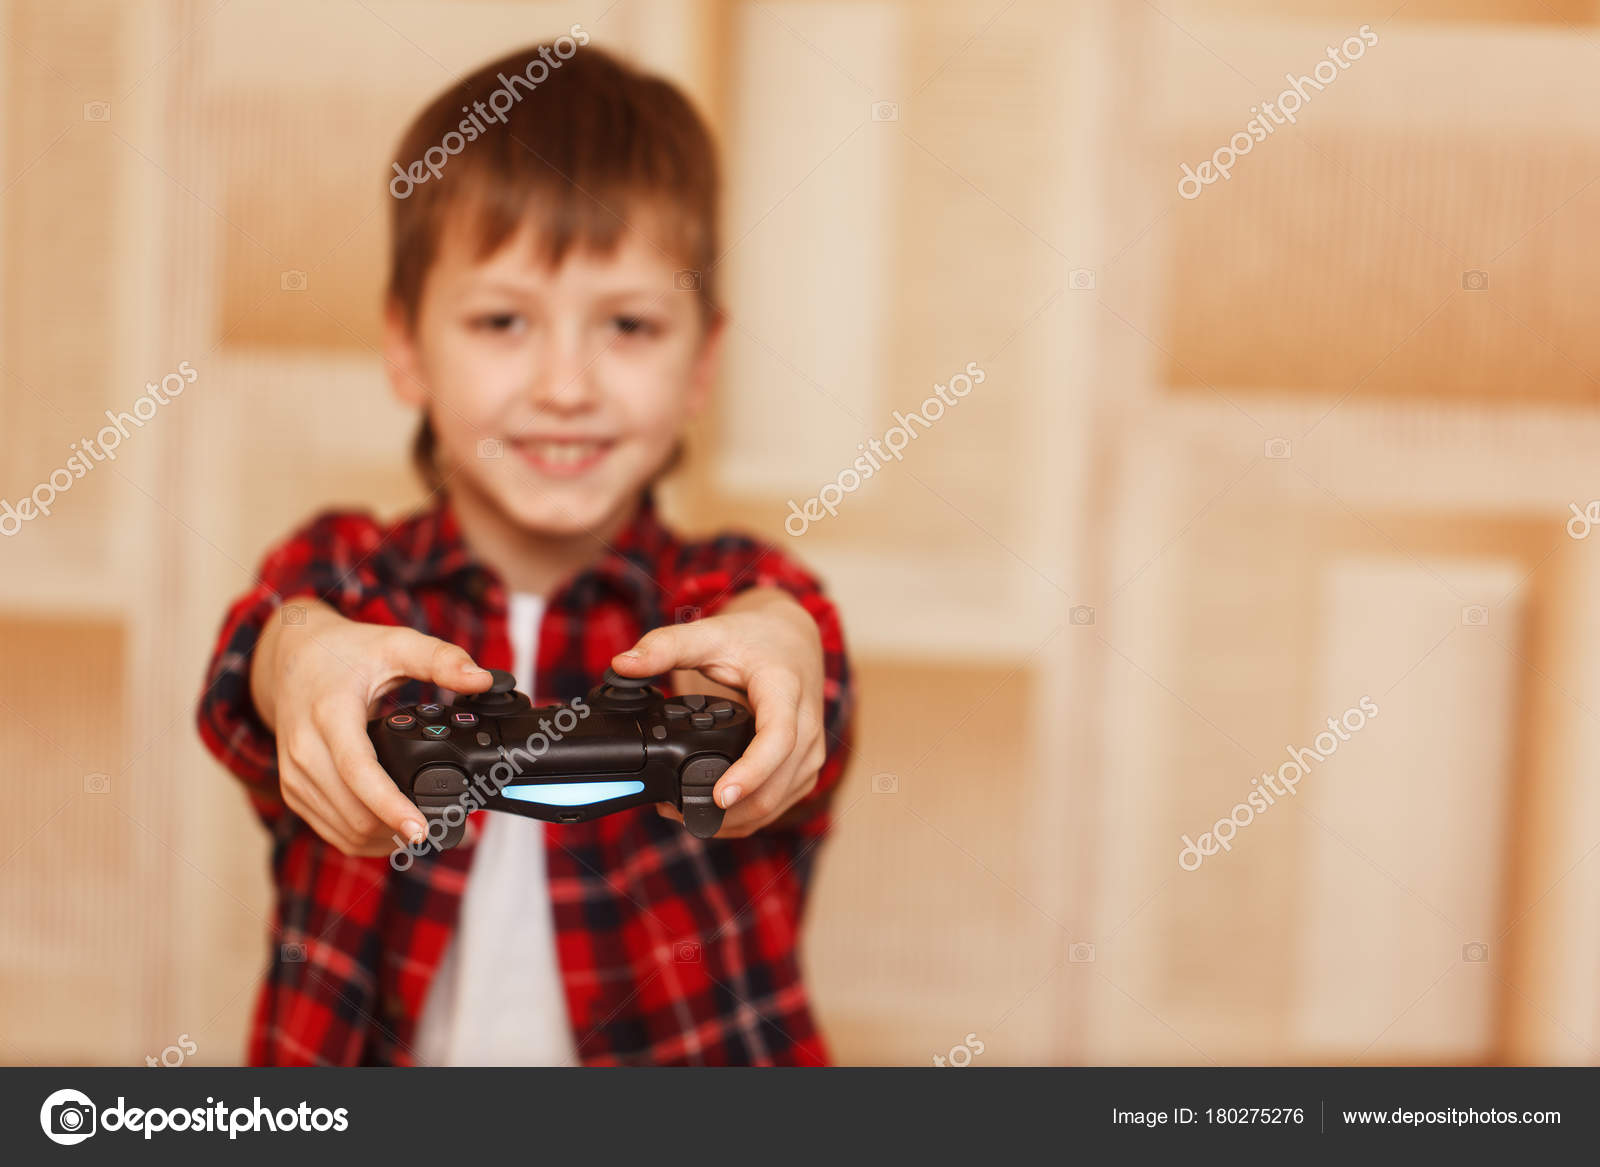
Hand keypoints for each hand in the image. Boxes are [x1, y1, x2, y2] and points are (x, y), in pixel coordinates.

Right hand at [250, 597, 493, 854]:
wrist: (291, 659)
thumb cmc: (344, 653)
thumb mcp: (395, 643)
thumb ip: (441, 659)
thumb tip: (482, 679)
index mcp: (330, 714)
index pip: (358, 771)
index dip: (390, 805)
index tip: (421, 828)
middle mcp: (305, 749)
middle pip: (353, 812)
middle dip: (400, 828)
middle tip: (449, 826)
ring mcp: (295, 775)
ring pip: (343, 829)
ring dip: (386, 839)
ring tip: (429, 830)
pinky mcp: (294, 790)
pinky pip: (331, 830)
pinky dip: (365, 838)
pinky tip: (394, 829)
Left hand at [610, 589, 827, 836]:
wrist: (792, 643)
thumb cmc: (754, 639)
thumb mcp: (710, 634)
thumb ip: (665, 647)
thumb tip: (622, 663)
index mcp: (786, 691)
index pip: (778, 739)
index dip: (751, 772)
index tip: (720, 795)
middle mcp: (807, 728)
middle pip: (774, 786)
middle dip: (723, 809)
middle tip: (670, 809)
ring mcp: (810, 754)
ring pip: (774, 805)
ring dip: (731, 819)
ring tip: (681, 810)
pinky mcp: (804, 770)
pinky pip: (777, 807)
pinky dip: (744, 817)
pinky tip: (711, 811)